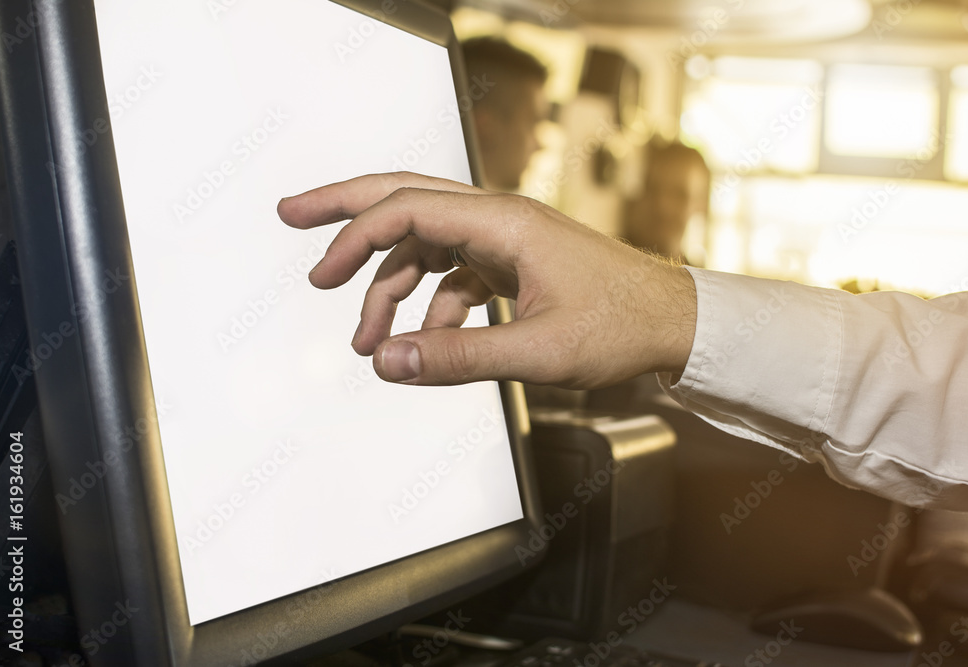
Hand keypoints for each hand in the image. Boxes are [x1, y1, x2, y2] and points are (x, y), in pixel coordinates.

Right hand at [277, 172, 696, 387]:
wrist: (673, 325)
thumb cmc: (622, 326)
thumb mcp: (538, 351)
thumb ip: (459, 358)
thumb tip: (387, 362)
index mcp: (503, 223)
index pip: (409, 210)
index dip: (355, 235)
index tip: (320, 271)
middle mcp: (499, 220)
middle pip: (407, 199)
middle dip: (347, 211)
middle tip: (294, 216)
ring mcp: (505, 240)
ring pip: (426, 246)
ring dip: (390, 287)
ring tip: (363, 338)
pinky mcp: (512, 263)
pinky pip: (454, 275)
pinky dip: (431, 307)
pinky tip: (426, 343)